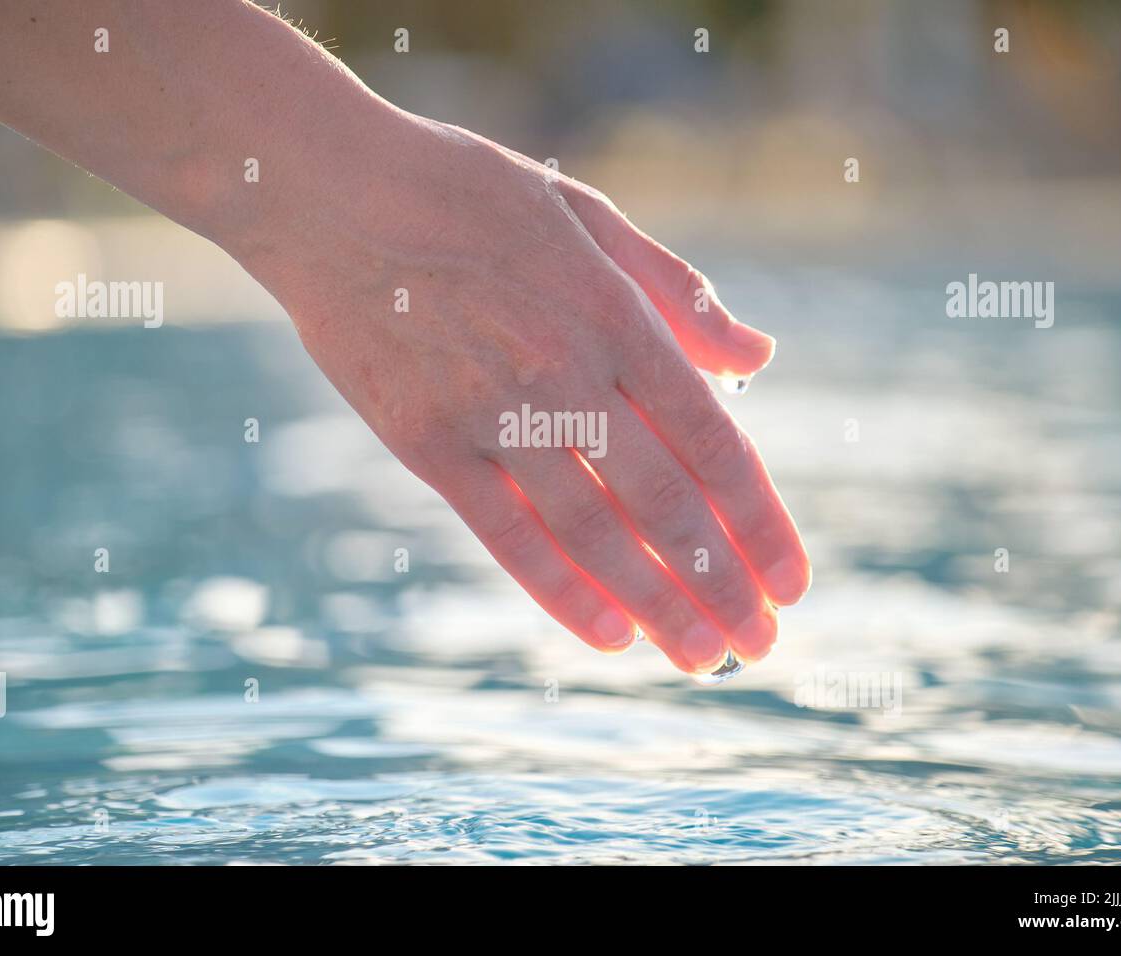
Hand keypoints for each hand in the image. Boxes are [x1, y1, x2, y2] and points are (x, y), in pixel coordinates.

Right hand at [249, 113, 810, 673]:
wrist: (329, 193)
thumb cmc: (467, 193)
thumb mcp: (588, 213)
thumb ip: (678, 293)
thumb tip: (759, 359)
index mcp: (612, 314)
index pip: (711, 440)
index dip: (758, 520)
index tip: (791, 578)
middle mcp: (561, 372)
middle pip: (661, 504)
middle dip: (721, 585)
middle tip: (758, 644)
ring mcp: (490, 413)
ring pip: (591, 534)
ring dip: (655, 606)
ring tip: (700, 659)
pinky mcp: (425, 442)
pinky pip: (505, 534)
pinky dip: (560, 592)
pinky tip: (607, 635)